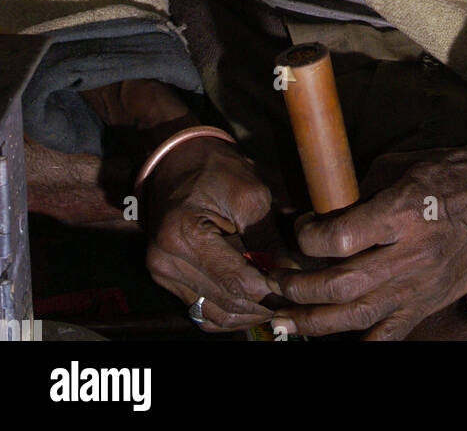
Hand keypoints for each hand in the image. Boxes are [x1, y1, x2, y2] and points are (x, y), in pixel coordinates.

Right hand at [142, 136, 295, 332]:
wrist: (178, 159)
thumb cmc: (215, 169)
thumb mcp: (250, 194)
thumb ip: (268, 239)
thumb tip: (291, 273)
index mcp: (184, 235)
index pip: (235, 281)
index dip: (271, 289)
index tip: (296, 284)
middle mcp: (165, 261)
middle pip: (225, 303)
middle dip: (263, 303)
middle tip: (293, 294)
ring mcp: (162, 273)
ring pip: (214, 315)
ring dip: (247, 312)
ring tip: (275, 298)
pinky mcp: (166, 278)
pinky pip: (202, 310)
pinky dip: (228, 311)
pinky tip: (251, 300)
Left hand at [271, 129, 466, 340]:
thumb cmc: (454, 171)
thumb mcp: (403, 165)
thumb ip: (364, 189)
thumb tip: (325, 204)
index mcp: (401, 212)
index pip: (337, 238)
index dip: (306, 236)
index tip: (299, 227)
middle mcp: (409, 255)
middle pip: (340, 285)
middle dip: (298, 286)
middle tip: (275, 280)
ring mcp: (421, 286)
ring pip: (357, 318)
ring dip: (314, 322)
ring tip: (285, 320)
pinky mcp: (430, 303)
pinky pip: (390, 335)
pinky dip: (359, 344)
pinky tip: (332, 342)